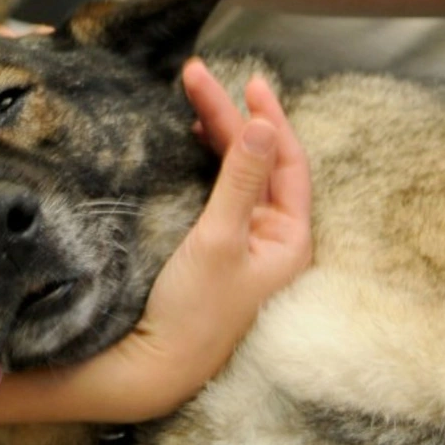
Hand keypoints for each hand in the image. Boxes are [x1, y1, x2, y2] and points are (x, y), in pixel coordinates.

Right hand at [89, 59, 311, 421]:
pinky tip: (195, 143)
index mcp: (290, 240)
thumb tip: (262, 125)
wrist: (153, 367)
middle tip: (198, 76)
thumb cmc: (192, 312)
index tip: (248, 82)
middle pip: (259, 163)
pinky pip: (222, 193)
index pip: (288, 163)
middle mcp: (273, 239)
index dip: (269, 119)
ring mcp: (245, 245)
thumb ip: (239, 180)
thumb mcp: (219, 239)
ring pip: (239, 175)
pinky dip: (208, 163)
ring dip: (220, 136)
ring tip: (197, 99)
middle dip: (231, 118)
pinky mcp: (217, 251)